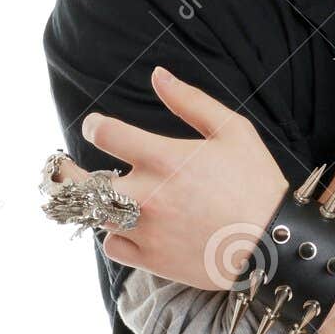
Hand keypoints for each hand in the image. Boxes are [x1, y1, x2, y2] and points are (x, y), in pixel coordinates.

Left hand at [75, 68, 287, 289]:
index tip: (97, 126)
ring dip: (91, 203)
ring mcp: (146, 230)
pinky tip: (128, 226)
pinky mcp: (151, 259)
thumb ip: (190, 101)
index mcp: (164, 158)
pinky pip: (114, 246)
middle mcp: (147, 195)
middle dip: (65, 171)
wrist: (274, 245)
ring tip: (95, 195)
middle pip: (80, 182)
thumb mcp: (233, 131)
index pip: (104, 133)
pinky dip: (116, 235)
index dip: (95, 126)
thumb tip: (157, 74)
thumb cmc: (257, 184)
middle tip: (60, 166)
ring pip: (93, 215)